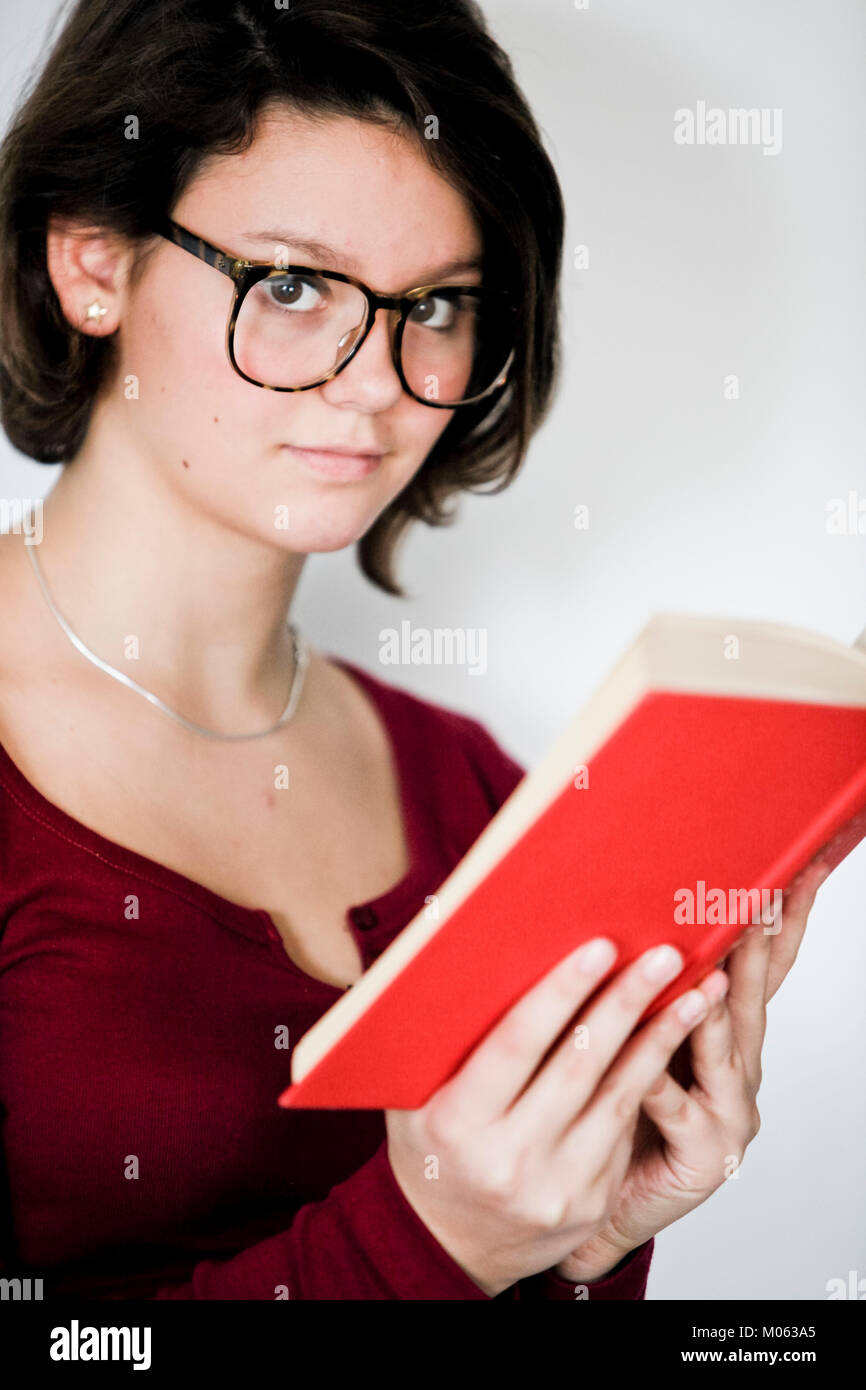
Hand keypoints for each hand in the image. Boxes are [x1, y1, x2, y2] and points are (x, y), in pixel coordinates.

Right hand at [385, 937, 716, 1295]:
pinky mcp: (592, 1201)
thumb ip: (442, 1039)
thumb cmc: (432, 1146)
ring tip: (697, 992)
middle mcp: (509, 1159)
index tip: (600, 948)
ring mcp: (558, 1186)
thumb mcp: (414, 1095)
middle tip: (663, 955)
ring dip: (662, 1039)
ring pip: (618, 1096)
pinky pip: (624, 1126)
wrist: (445, 1243)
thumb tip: (475, 954)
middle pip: (578, 1065)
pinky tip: (676, 1040)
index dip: (561, 994)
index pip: (516, 1044)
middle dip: (625, 1003)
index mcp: (456, 1124)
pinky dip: (652, 1077)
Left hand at [555, 860, 829, 1281]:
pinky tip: (646, 1064)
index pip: (759, 963)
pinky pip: (675, 1109)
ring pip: (723, 1047)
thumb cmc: (608, 1111)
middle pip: (752, 992)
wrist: (593, 1206)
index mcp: (724, 1034)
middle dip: (763, 940)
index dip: (781, 916)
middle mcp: (738, 1068)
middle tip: (768, 890)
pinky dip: (660, 1082)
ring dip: (716, 1004)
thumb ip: (636, 987)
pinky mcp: (703, 1155)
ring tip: (715, 965)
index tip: (796, 864)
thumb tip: (622, 904)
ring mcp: (728, 1112)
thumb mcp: (627, 1037)